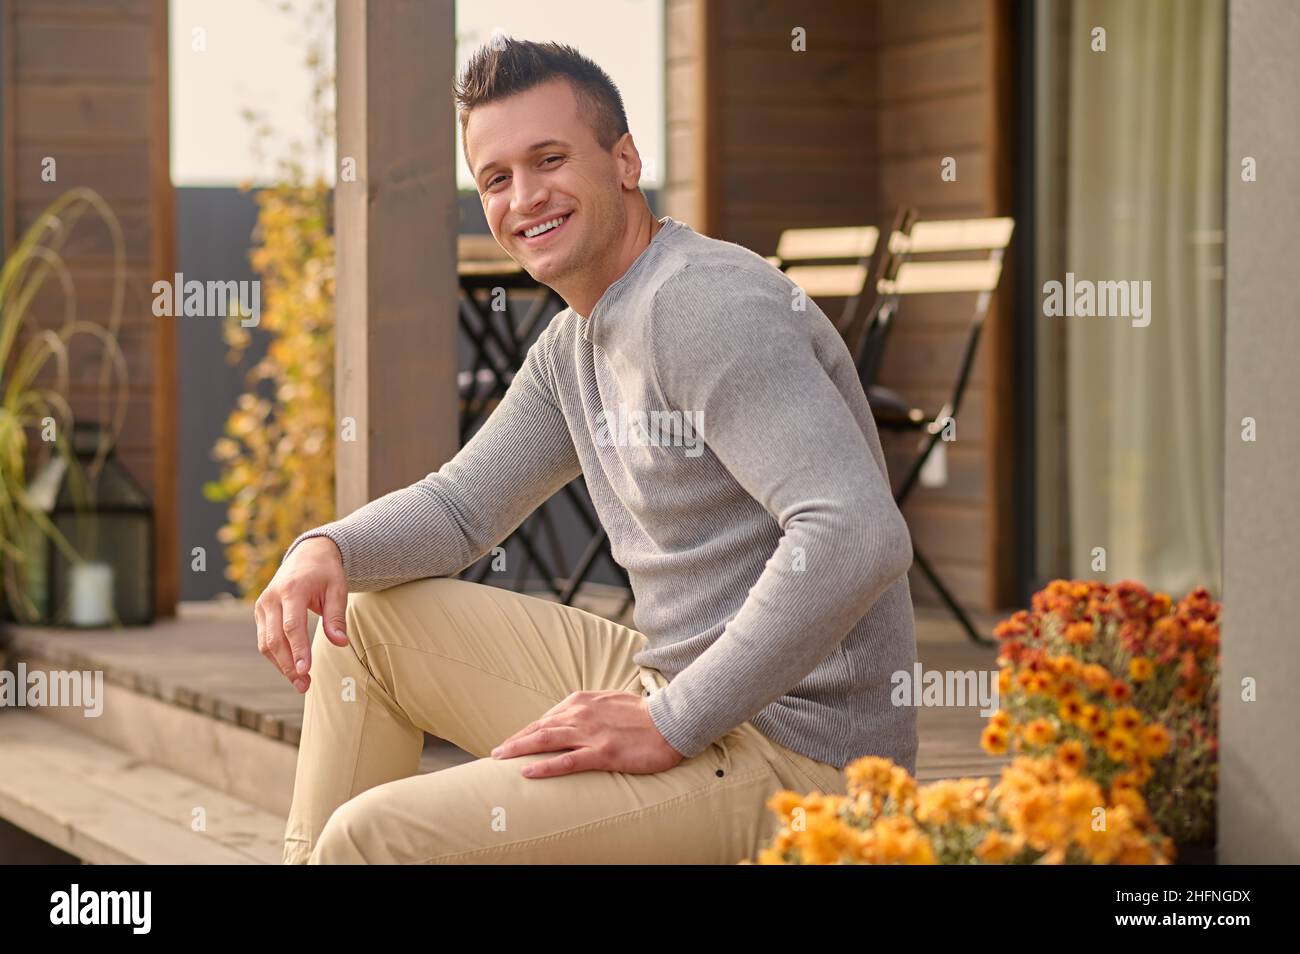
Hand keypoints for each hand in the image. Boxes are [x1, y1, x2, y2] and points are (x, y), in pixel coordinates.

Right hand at [254, 537, 348, 693]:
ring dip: (281, 666)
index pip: (292, 625)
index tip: (305, 671)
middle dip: (289, 665)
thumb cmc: (326, 573)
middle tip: (304, 685)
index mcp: (292, 590)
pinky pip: (264, 640)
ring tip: (301, 683)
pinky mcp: (260, 613)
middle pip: (275, 639)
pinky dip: (277, 657)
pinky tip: (292, 669)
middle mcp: (271, 598)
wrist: (307, 554)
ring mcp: (263, 606)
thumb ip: (337, 617)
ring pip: (266, 643)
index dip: (298, 650)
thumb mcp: (338, 588)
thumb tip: (341, 643)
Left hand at [490, 690, 683, 777]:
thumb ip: (588, 708)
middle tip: (495, 753)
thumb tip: (571, 717)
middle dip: (514, 740)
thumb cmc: (644, 714)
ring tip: (499, 760)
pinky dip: (544, 766)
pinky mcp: (602, 753)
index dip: (526, 731)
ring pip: (545, 741)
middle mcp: (581, 714)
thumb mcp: (610, 702)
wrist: (672, 720)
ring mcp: (590, 734)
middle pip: (539, 728)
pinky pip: (566, 761)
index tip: (512, 742)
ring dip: (518, 750)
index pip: (546, 718)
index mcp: (582, 701)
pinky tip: (527, 772)